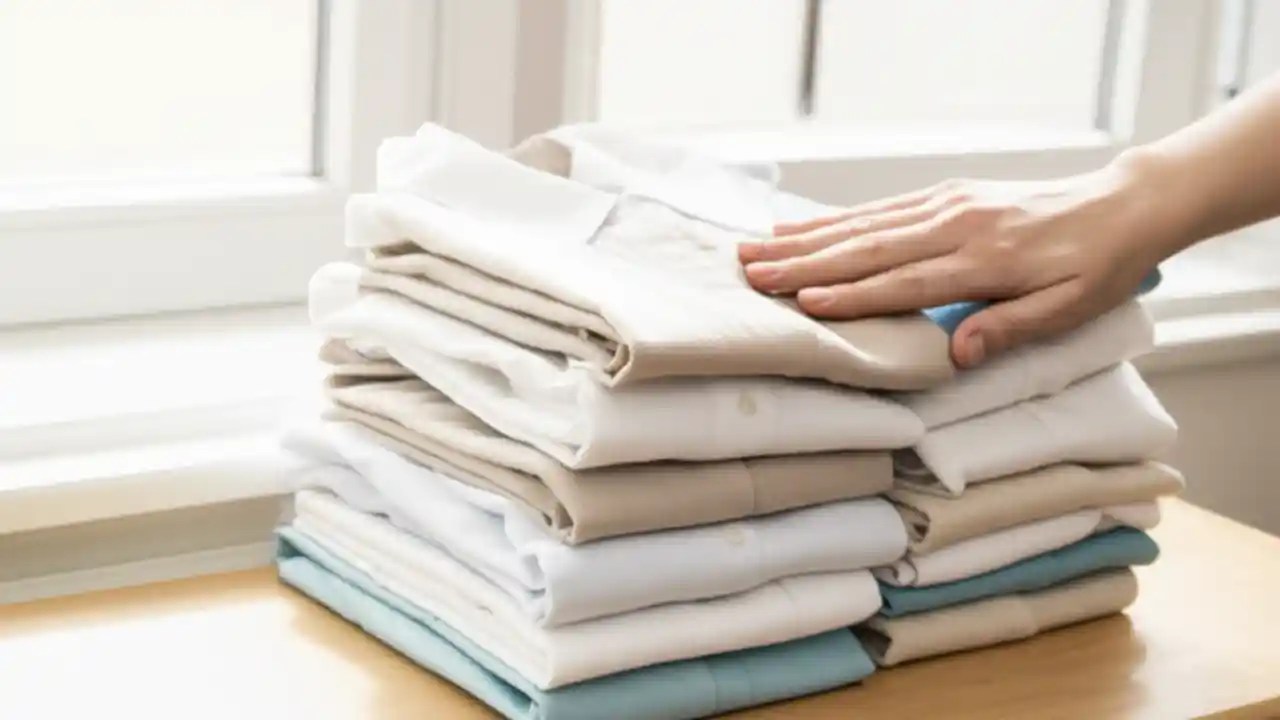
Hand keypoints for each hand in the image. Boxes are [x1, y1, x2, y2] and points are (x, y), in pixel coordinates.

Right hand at [738, 163, 1174, 367]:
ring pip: (863, 225)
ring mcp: (945, 204)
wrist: (1118, 206)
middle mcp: (956, 226)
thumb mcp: (1067, 310)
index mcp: (984, 260)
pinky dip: (833, 219)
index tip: (801, 302)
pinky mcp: (943, 194)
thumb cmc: (1095, 268)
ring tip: (754, 250)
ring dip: (805, 239)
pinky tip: (797, 227)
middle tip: (751, 274)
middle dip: (804, 264)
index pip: (904, 282)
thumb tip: (954, 355)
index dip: (852, 295)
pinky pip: (879, 209)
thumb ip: (1009, 328)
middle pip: (868, 249)